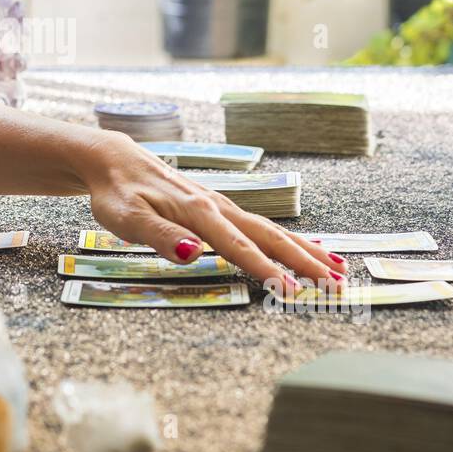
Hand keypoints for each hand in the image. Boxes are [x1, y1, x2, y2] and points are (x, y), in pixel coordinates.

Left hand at [79, 133, 346, 294]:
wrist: (114, 160)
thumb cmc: (118, 192)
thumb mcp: (127, 218)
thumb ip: (160, 237)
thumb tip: (192, 254)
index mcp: (199, 213)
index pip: (238, 247)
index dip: (265, 270)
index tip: (292, 291)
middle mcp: (217, 207)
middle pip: (269, 236)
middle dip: (305, 261)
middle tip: (338, 284)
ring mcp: (220, 205)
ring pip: (270, 229)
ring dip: (305, 249)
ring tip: (338, 267)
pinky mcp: (217, 207)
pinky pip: (259, 225)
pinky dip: (287, 238)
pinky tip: (300, 246)